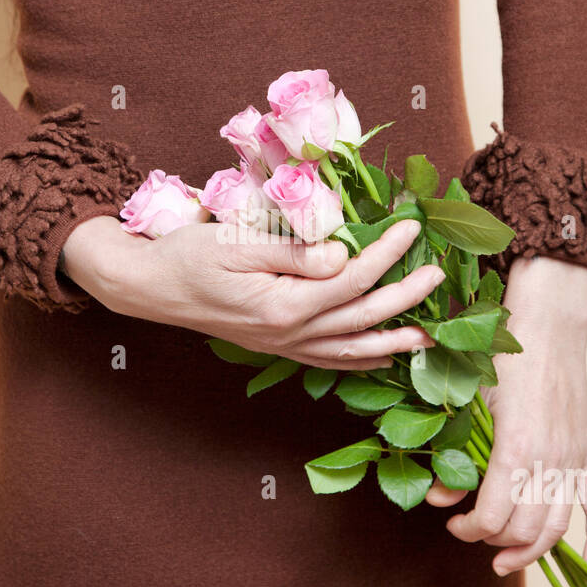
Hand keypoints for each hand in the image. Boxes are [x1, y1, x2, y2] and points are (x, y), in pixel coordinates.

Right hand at [61, 215, 446, 369]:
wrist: (149, 289)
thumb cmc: (187, 256)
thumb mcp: (237, 242)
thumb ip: (293, 252)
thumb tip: (342, 255)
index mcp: (281, 305)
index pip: (351, 279)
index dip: (387, 252)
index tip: (412, 224)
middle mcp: (288, 334)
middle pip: (362, 317)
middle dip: (407, 296)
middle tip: (438, 273)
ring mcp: (283, 346)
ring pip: (352, 349)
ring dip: (394, 339)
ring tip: (430, 333)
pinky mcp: (277, 348)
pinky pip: (329, 361)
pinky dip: (361, 359)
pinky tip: (383, 354)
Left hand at [436, 257, 586, 573]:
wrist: (547, 329)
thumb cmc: (502, 360)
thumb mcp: (468, 405)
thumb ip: (453, 454)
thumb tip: (435, 498)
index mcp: (515, 449)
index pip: (492, 518)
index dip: (468, 530)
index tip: (453, 523)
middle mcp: (549, 460)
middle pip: (523, 530)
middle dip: (493, 540)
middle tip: (473, 531)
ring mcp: (573, 460)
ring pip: (556, 528)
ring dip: (531, 552)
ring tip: (506, 559)